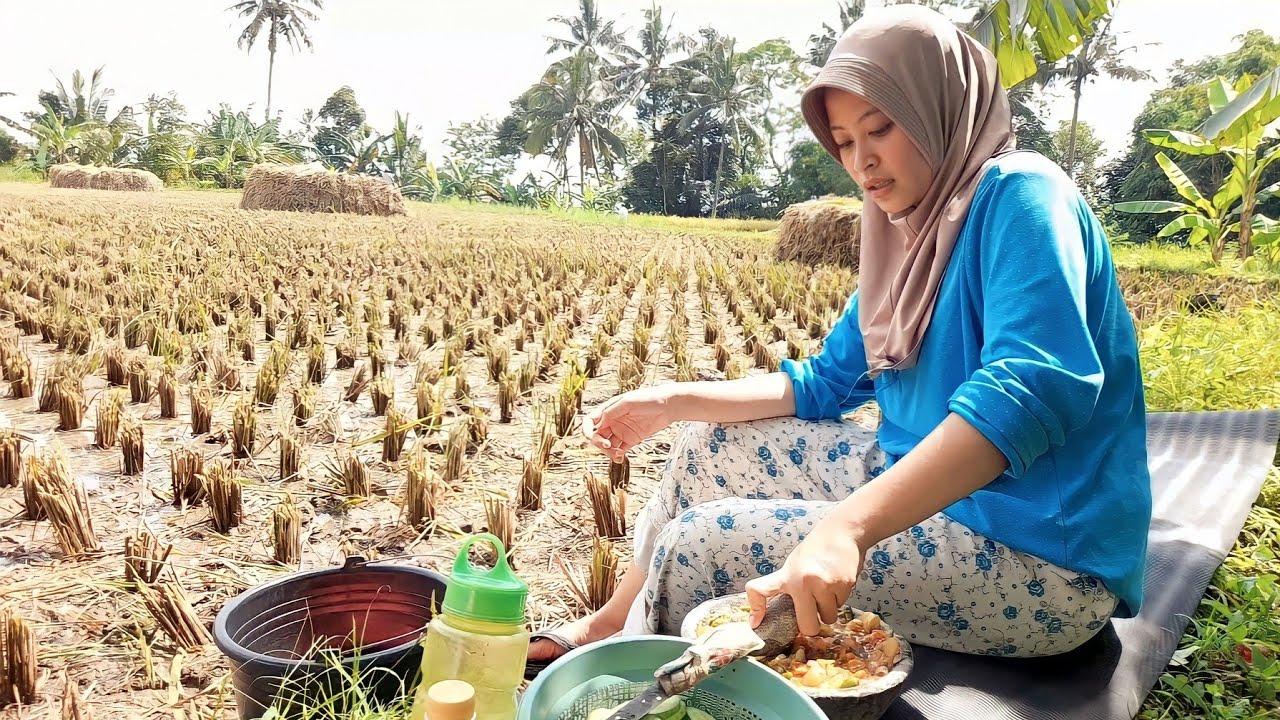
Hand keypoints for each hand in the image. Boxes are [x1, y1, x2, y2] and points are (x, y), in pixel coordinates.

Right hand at [581, 385, 676, 462]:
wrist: (669, 405)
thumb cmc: (648, 398)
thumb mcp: (627, 402)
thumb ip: (611, 412)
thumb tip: (598, 424)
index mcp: (608, 410)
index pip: (590, 422)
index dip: (586, 431)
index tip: (593, 438)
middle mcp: (612, 421)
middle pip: (597, 436)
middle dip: (599, 444)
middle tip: (609, 446)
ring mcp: (621, 431)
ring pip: (607, 445)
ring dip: (608, 452)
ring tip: (618, 454)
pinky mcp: (631, 439)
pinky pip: (619, 450)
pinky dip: (617, 456)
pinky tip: (620, 458)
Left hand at [744, 512, 865, 636]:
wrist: (842, 532)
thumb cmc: (815, 550)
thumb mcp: (793, 565)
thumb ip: (785, 587)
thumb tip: (773, 610)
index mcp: (787, 576)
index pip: (760, 590)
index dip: (756, 608)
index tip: (756, 622)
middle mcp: (804, 582)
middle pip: (808, 627)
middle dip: (812, 625)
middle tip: (812, 612)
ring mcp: (826, 585)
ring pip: (828, 618)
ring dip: (828, 610)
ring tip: (826, 591)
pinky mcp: (845, 585)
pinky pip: (841, 606)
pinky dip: (839, 599)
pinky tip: (837, 583)